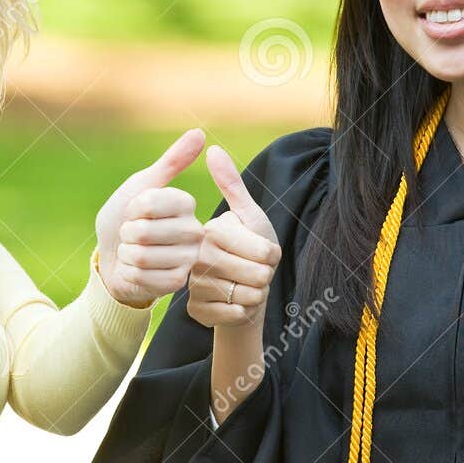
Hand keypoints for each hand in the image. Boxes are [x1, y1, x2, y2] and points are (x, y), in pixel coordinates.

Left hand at [95, 128, 205, 307]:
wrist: (113, 258)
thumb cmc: (124, 218)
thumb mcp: (141, 186)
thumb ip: (171, 162)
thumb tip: (200, 133)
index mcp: (186, 203)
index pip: (148, 202)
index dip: (131, 208)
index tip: (135, 211)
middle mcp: (194, 230)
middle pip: (143, 231)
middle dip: (126, 234)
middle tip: (133, 235)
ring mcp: (187, 258)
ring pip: (141, 255)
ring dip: (127, 254)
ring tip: (134, 252)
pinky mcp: (178, 282)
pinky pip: (143, 275)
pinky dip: (131, 273)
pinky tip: (138, 271)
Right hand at [187, 145, 281, 330]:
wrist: (237, 291)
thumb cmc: (249, 250)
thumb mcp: (248, 216)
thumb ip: (232, 186)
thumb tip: (212, 148)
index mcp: (208, 231)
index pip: (262, 250)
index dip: (271, 255)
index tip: (260, 252)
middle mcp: (194, 257)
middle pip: (256, 275)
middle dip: (265, 277)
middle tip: (254, 273)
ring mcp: (192, 285)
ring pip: (246, 296)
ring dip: (254, 296)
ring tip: (244, 287)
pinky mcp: (195, 310)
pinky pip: (234, 314)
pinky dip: (242, 312)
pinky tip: (235, 305)